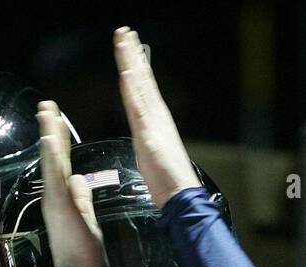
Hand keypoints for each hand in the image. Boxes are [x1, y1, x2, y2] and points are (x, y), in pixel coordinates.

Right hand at [36, 101, 102, 266]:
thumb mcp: (84, 218)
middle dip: (50, 129)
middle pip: (52, 156)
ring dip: (48, 135)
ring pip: (51, 160)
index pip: (61, 162)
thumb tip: (80, 180)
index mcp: (61, 197)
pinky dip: (52, 156)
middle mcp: (54, 195)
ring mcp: (54, 199)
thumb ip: (81, 197)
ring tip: (46, 112)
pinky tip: (50, 138)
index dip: (58, 140)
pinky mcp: (58, 205)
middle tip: (47, 105)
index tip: (56, 119)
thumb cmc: (82, 252)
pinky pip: (55, 175)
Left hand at [113, 26, 200, 207]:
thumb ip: (147, 136)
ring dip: (132, 62)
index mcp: (156, 120)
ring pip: (140, 86)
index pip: (143, 86)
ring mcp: (153, 124)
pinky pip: (138, 108)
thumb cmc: (168, 180)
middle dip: (133, 54)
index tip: (129, 45)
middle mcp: (156, 117)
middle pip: (142, 79)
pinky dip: (133, 89)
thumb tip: (143, 127)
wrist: (180, 195)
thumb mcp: (152, 153)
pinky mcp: (149, 135)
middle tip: (125, 31)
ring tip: (124, 40)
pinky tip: (127, 74)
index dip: (136, 64)